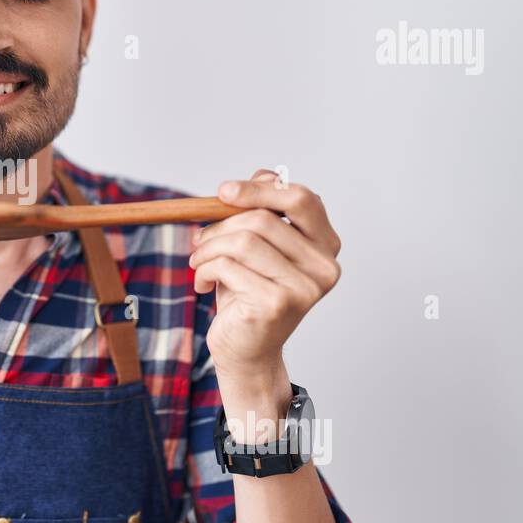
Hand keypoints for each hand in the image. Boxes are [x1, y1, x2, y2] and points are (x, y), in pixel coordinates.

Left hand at [190, 169, 341, 392]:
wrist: (246, 350)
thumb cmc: (249, 293)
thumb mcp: (257, 247)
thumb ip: (264, 210)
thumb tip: (265, 173)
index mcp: (325, 245)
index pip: (301, 199)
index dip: (260, 189)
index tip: (222, 191)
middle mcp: (324, 266)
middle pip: (263, 218)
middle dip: (220, 224)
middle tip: (199, 239)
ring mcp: (305, 288)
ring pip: (243, 241)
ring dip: (208, 248)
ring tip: (197, 261)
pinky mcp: (277, 304)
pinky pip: (228, 267)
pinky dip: (204, 270)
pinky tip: (201, 283)